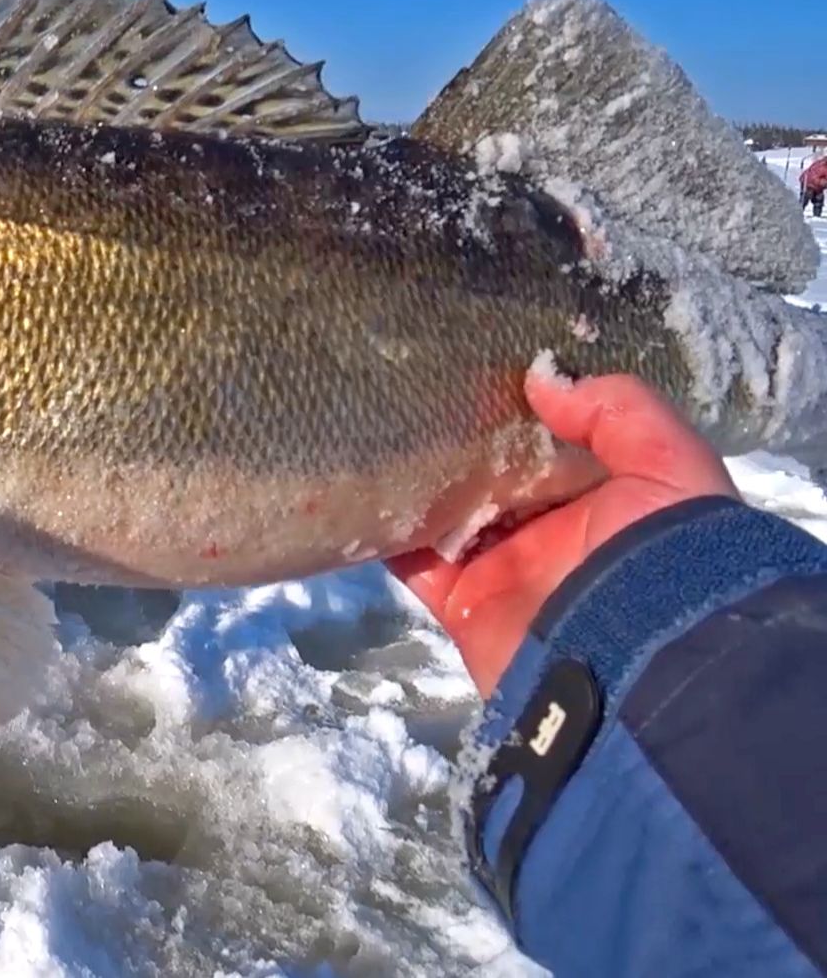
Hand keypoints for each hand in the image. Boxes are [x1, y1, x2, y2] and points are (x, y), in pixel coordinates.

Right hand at [387, 373, 735, 695]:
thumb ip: (617, 411)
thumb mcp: (668, 466)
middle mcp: (549, 535)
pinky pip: (413, 563)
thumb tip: (540, 378)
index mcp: (602, 500)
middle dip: (458, 441)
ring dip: (416, 480)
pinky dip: (386, 534)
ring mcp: (503, 571)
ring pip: (445, 515)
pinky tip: (361, 487)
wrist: (636, 661)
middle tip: (414, 388)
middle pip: (491, 478)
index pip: (552, 446)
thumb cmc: (661, 553)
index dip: (520, 410)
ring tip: (377, 424)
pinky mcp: (463, 606)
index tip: (481, 367)